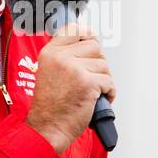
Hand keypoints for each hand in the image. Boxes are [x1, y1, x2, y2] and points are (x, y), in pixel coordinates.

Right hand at [26, 22, 115, 155]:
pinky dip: (109, 92)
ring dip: (104, 79)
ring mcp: (74, 69)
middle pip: (94, 46)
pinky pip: (109, 81)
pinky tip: (98, 99)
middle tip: (92, 77)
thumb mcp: (49, 72)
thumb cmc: (51, 107)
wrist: (47, 129)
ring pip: (104, 65)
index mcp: (49, 52)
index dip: (87, 35)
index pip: (74, 28)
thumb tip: (90, 42)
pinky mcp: (87, 83)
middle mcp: (61, 57)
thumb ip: (64, 56)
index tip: (90, 43)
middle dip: (98, 63)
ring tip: (93, 92)